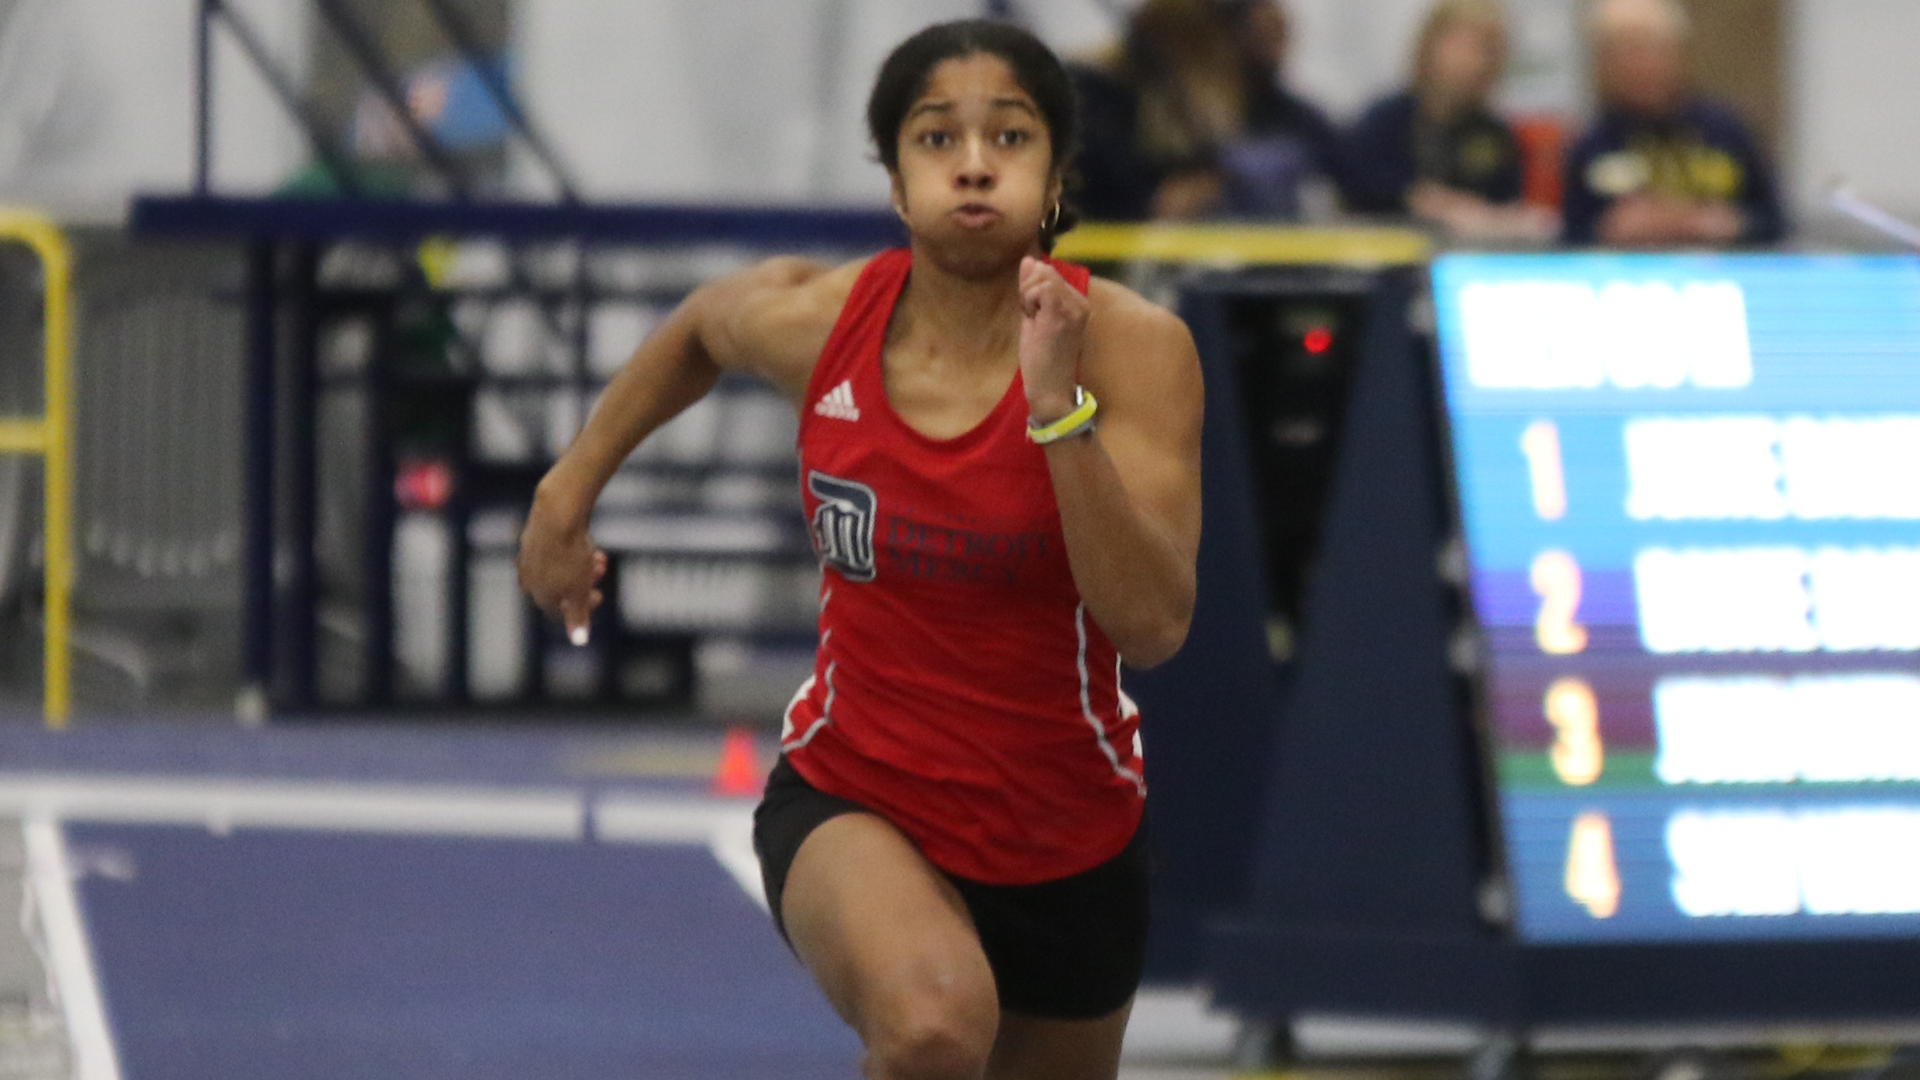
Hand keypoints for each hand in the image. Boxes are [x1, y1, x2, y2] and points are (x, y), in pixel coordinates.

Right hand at [517, 485, 606, 643]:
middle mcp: (529, 577)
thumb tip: (579, 642)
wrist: (558, 514)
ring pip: (559, 568)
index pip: (558, 612)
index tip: (597, 596)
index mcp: (539, 594)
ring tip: (598, 557)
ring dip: (581, 567)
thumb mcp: (579, 590)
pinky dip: (572, 551)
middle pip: (559, 589)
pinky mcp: (533, 536)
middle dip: (583, 584)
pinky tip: (588, 543)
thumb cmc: (570, 556)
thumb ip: (577, 616)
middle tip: (599, 572)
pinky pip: (555, 550)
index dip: (581, 609)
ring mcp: (528, 556)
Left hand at [1018, 256, 1090, 422]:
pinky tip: (1033, 320)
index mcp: (1078, 303)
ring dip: (1028, 296)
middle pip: (1046, 271)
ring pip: (1043, 277)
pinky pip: (1041, 289)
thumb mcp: (1035, 317)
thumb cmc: (1042, 360)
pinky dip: (1029, 301)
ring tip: (1033, 321)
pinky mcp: (1063, 316)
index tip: (1032, 313)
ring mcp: (1074, 309)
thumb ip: (1032, 288)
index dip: (1031, 287)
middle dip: (1028, 290)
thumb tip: (1029, 259)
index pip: (1050, 273)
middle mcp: (1081, 304)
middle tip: (1031, 317)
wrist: (1050, 391)